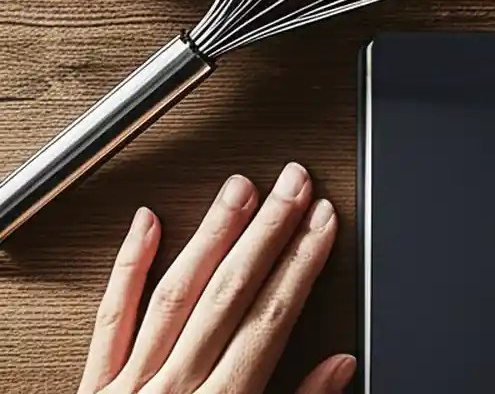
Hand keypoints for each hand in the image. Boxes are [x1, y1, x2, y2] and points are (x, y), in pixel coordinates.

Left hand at [79, 163, 352, 393]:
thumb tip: (340, 368)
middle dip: (269, 231)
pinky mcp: (92, 387)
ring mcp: (130, 384)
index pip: (273, 318)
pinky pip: (111, 318)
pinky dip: (129, 266)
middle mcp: (176, 388)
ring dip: (213, 234)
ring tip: (240, 188)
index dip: (303, 263)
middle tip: (294, 183)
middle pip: (231, 292)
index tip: (324, 222)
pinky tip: (148, 222)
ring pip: (177, 292)